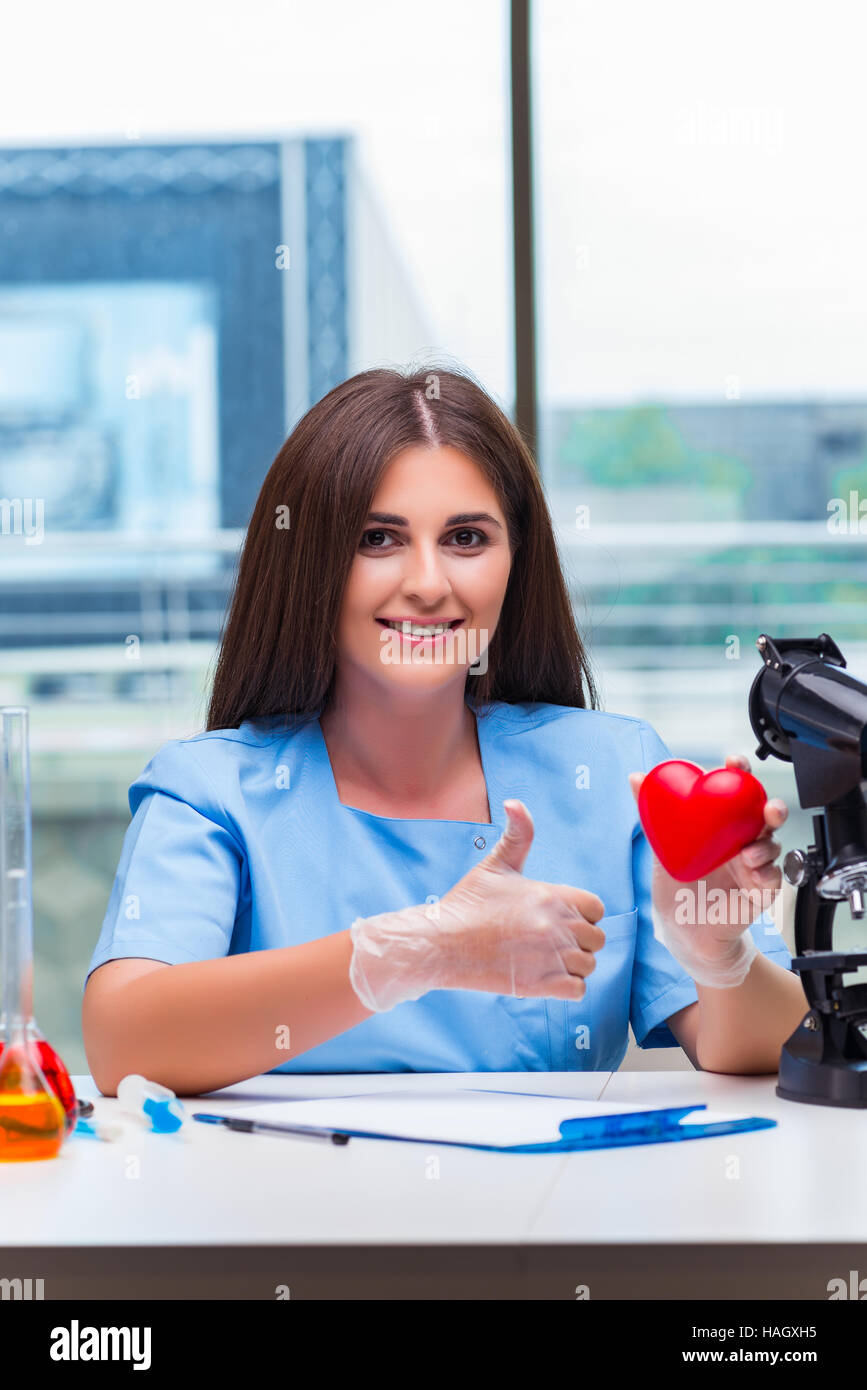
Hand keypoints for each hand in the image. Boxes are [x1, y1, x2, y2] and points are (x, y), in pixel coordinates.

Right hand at [348, 799, 607, 1010]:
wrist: (440, 944)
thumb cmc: (467, 903)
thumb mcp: (494, 865)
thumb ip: (517, 834)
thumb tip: (515, 803)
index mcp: (550, 895)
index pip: (596, 907)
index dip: (583, 913)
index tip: (563, 917)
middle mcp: (555, 926)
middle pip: (597, 938)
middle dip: (581, 940)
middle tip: (553, 940)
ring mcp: (549, 957)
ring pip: (589, 965)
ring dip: (574, 964)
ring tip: (547, 959)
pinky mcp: (540, 985)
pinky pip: (578, 990)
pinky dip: (567, 987)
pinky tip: (546, 977)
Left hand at [628, 754, 787, 982]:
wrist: (683, 930)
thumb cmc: (678, 886)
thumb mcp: (663, 846)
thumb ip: (653, 812)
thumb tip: (635, 777)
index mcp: (724, 826)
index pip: (738, 793)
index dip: (741, 774)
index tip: (735, 762)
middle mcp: (743, 842)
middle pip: (766, 816)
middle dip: (771, 805)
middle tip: (765, 805)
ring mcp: (754, 866)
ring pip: (773, 845)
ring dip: (765, 844)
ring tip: (748, 851)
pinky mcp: (761, 892)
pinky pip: (773, 878)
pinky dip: (767, 872)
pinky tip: (753, 872)